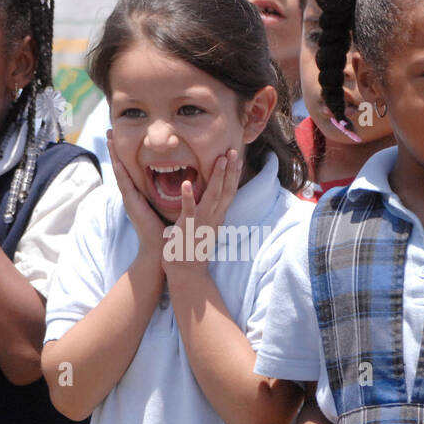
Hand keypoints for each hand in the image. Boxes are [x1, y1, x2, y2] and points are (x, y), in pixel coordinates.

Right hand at [107, 129, 164, 262]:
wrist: (161, 250)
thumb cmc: (167, 229)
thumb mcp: (169, 205)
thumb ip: (171, 192)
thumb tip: (181, 179)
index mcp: (141, 193)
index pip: (132, 168)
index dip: (126, 152)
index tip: (122, 135)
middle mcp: (133, 194)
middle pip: (121, 166)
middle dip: (115, 148)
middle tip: (109, 129)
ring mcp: (130, 199)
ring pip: (120, 172)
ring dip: (113, 155)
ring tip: (109, 138)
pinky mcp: (133, 206)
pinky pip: (125, 186)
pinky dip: (120, 172)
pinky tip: (117, 161)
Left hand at [162, 149, 241, 279]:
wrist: (186, 273)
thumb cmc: (192, 249)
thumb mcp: (205, 227)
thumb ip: (209, 213)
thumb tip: (212, 200)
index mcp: (217, 218)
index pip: (229, 193)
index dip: (233, 174)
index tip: (237, 157)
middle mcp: (214, 219)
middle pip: (226, 191)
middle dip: (230, 170)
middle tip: (233, 150)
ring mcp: (201, 224)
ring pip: (213, 197)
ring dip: (217, 177)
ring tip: (220, 159)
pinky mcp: (187, 229)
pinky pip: (189, 211)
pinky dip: (188, 197)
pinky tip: (186, 183)